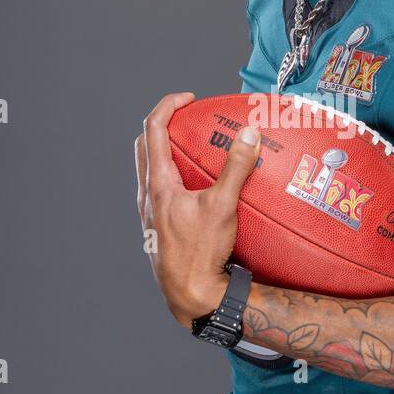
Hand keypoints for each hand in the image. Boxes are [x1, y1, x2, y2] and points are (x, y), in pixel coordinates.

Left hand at [134, 91, 260, 325]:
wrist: (190, 294)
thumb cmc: (201, 253)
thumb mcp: (223, 206)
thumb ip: (236, 168)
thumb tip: (249, 134)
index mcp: (158, 183)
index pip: (153, 129)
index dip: (168, 106)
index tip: (188, 98)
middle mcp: (148, 196)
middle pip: (144, 147)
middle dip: (162, 125)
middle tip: (186, 118)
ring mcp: (150, 214)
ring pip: (148, 170)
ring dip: (164, 151)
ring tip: (191, 149)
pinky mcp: (158, 228)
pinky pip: (158, 191)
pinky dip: (172, 176)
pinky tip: (195, 189)